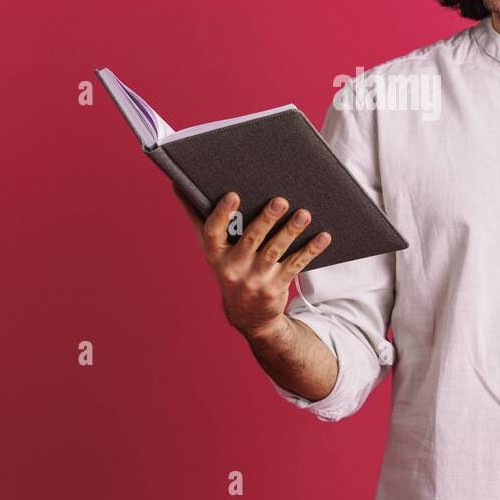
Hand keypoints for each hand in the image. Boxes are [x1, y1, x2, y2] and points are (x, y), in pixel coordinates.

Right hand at [173, 186, 332, 340]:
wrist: (248, 315)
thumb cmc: (229, 267)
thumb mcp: (212, 249)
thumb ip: (197, 218)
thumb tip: (176, 184)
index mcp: (215, 254)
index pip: (213, 233)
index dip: (222, 214)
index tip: (234, 195)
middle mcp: (233, 267)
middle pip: (251, 240)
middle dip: (266, 219)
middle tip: (281, 200)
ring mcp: (255, 279)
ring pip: (274, 252)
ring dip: (290, 232)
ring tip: (304, 214)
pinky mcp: (276, 287)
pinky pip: (295, 266)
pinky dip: (310, 250)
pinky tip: (323, 236)